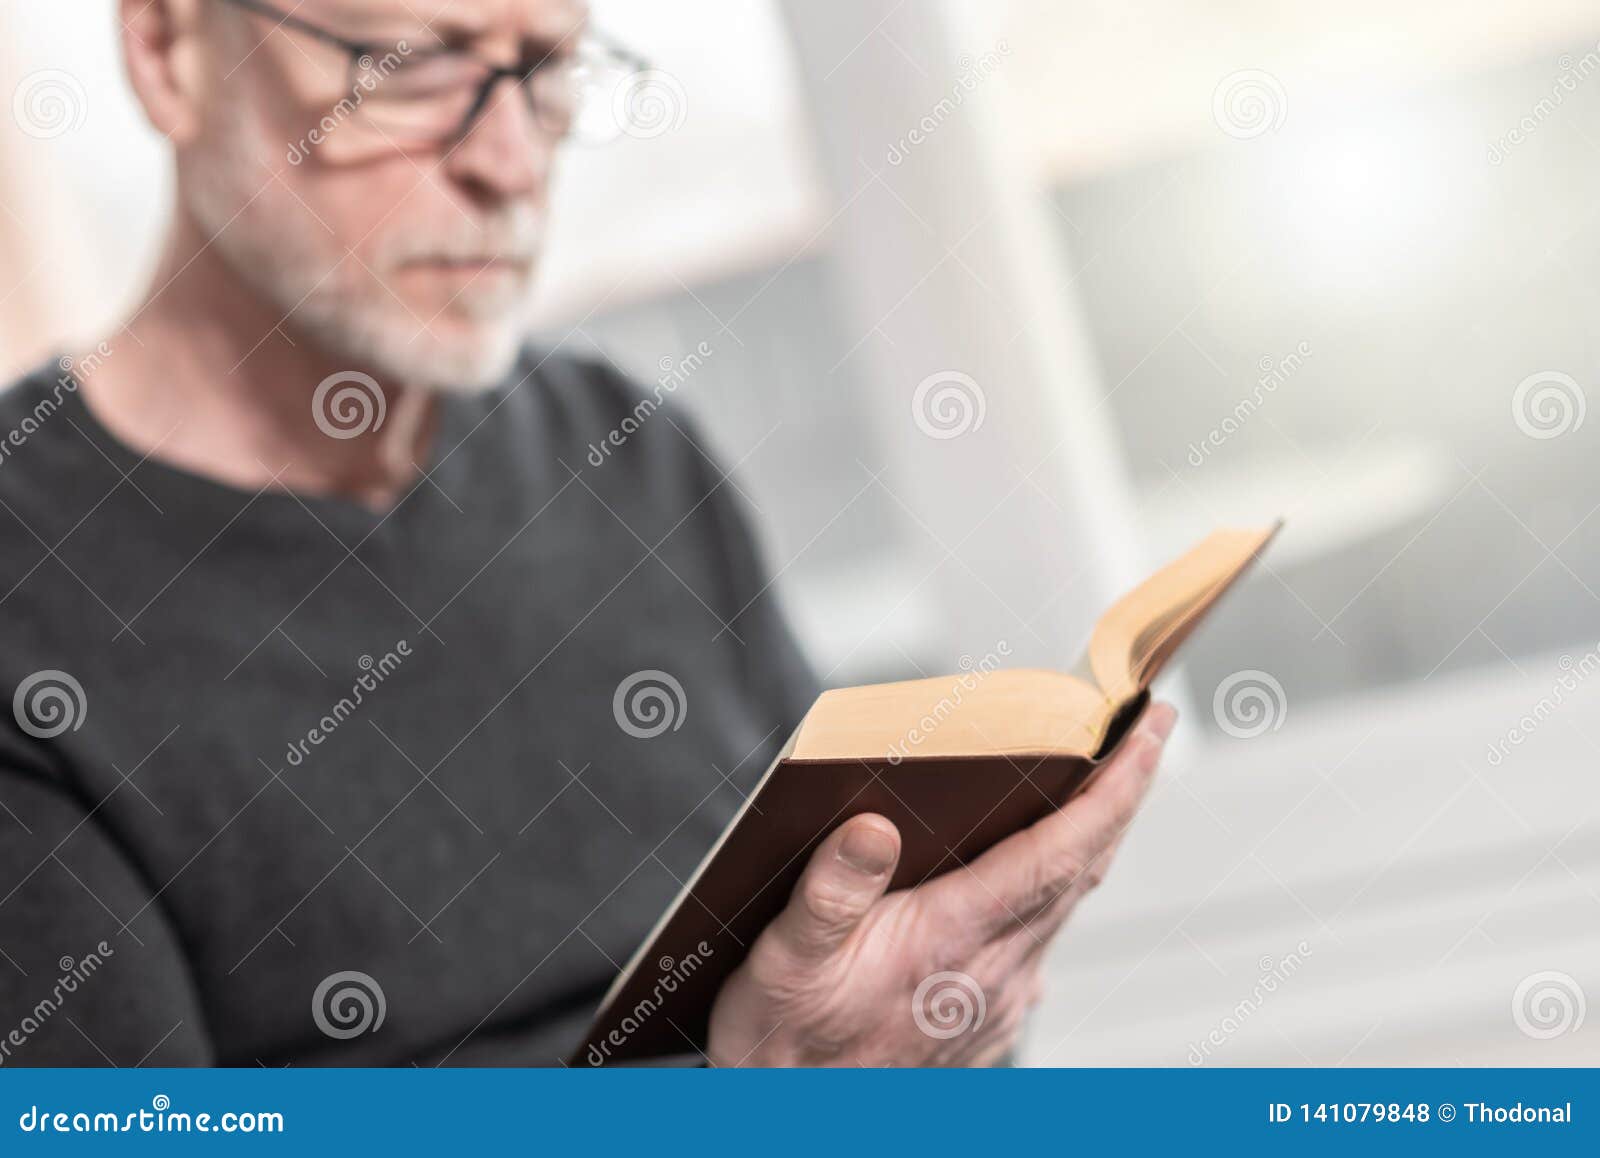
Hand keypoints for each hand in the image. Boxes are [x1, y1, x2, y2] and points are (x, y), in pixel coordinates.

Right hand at [707, 702, 1176, 1066]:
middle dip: (1120, 794)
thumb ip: (829, 895)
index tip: (1148, 733)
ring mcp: (998, 1000)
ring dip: (1088, 841)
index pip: (1060, 853)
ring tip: (1095, 784)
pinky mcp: (989, 1018)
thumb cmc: (784, 1046)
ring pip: (1064, 906)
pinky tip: (1032, 871)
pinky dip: (1053, 889)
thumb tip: (871, 829)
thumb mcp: (784, 962)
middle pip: (1081, 870)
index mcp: (951, 943)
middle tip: (1146, 731)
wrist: (788, 1120)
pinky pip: (1040, 939)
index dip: (1114, 790)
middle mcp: (993, 973)